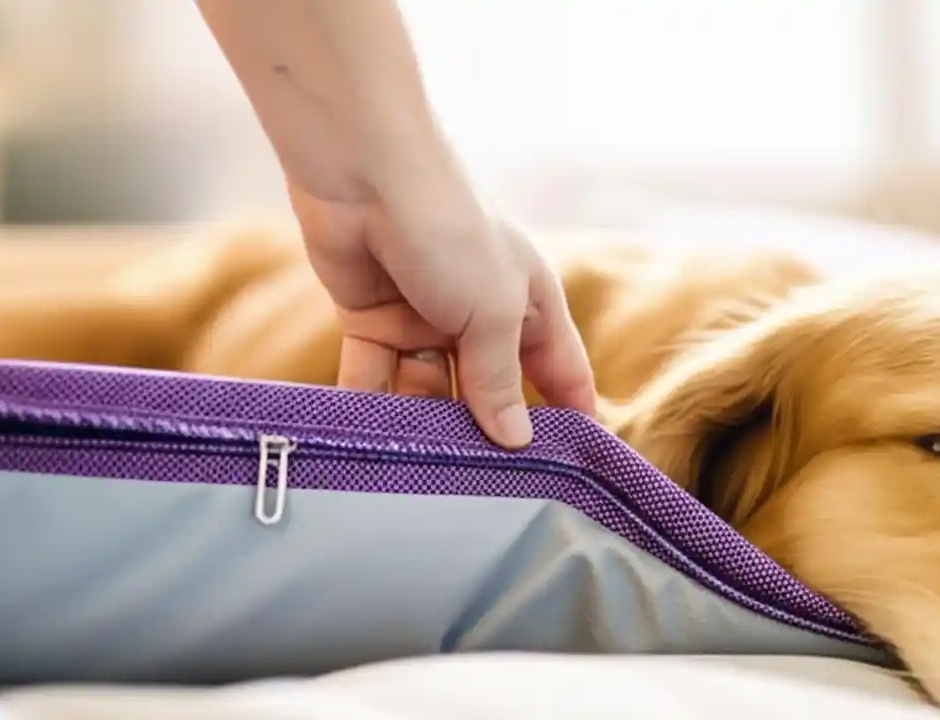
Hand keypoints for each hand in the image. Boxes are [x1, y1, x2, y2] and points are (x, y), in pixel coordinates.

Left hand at [290, 172, 595, 449]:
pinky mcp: (371, 321)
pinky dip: (371, 406)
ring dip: (426, 426)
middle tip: (488, 493)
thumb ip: (499, 380)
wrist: (363, 175)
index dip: (571, 417)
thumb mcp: (492, 312)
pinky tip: (373, 444)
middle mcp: (481, 314)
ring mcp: (425, 319)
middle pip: (491, 390)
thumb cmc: (451, 231)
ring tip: (425, 474)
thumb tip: (516, 441)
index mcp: (530, 302)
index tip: (576, 474)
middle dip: (488, 434)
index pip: (562, 371)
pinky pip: (375, 377)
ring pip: (430, 390)